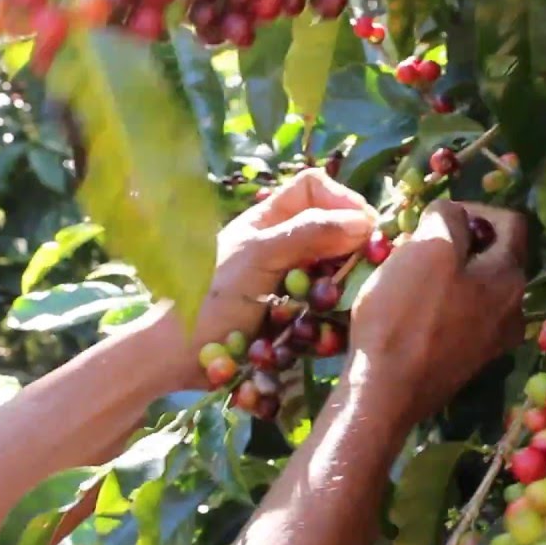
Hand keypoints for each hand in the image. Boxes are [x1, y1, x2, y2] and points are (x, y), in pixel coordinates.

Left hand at [144, 169, 375, 389]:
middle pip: (331, 229)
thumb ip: (307, 233)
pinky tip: (331, 323)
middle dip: (351, 245)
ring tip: (347, 296)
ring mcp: (287, 283)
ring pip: (333, 272)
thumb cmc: (209, 299)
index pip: (314, 188)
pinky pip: (324, 309)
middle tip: (367, 266)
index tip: (365, 228)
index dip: (341, 200)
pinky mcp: (291, 318)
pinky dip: (332, 314)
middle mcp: (281, 246)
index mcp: (268, 220)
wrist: (178, 356)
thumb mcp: (258, 256)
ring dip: (342, 283)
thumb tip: (362, 222)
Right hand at [348, 200, 526, 423]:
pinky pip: (463, 316)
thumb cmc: (406, 315)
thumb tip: (453, 214)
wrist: (385, 392)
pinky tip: (411, 309)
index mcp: (512, 278)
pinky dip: (443, 302)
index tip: (437, 215)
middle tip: (418, 245)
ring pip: (476, 287)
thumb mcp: (428, 246)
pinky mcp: (469, 360)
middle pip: (494, 256)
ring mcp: (493, 340)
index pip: (510, 222)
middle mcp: (514, 310)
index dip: (474, 208)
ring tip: (409, 275)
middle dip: (458, 242)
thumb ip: (448, 217)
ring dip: (448, 273)